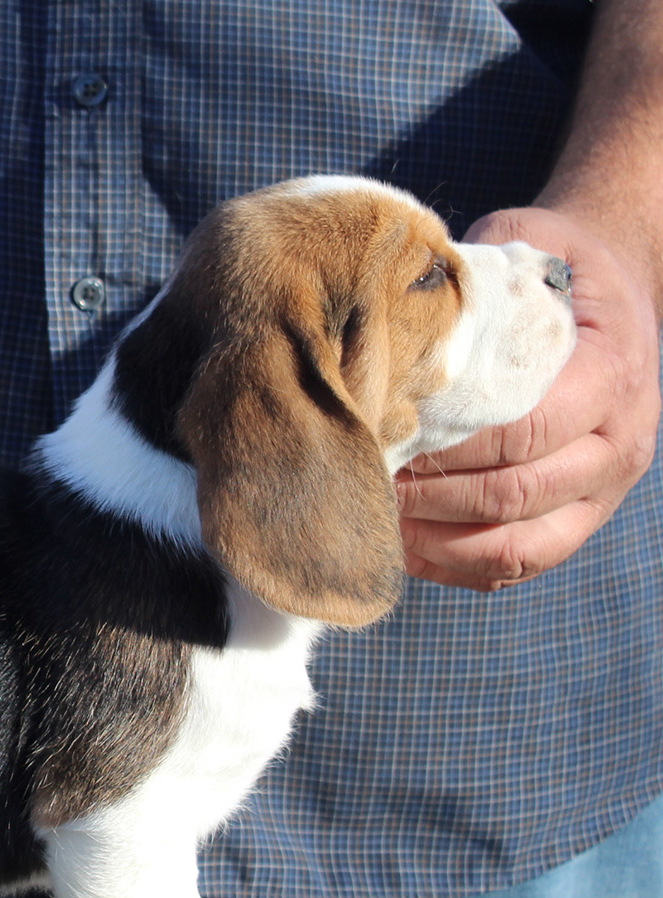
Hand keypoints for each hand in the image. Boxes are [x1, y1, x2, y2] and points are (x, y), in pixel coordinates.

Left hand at [396, 207, 659, 590]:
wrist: (613, 290)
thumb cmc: (552, 268)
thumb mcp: (525, 247)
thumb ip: (470, 285)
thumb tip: (383, 314)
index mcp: (610, 374)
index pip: (521, 429)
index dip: (444, 445)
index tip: (378, 440)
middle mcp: (619, 443)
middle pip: (514, 494)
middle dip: (428, 496)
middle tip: (361, 483)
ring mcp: (604, 492)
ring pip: (516, 547)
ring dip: (436, 542)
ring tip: (373, 520)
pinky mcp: (580, 521)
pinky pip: (517, 566)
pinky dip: (455, 566)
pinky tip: (401, 547)